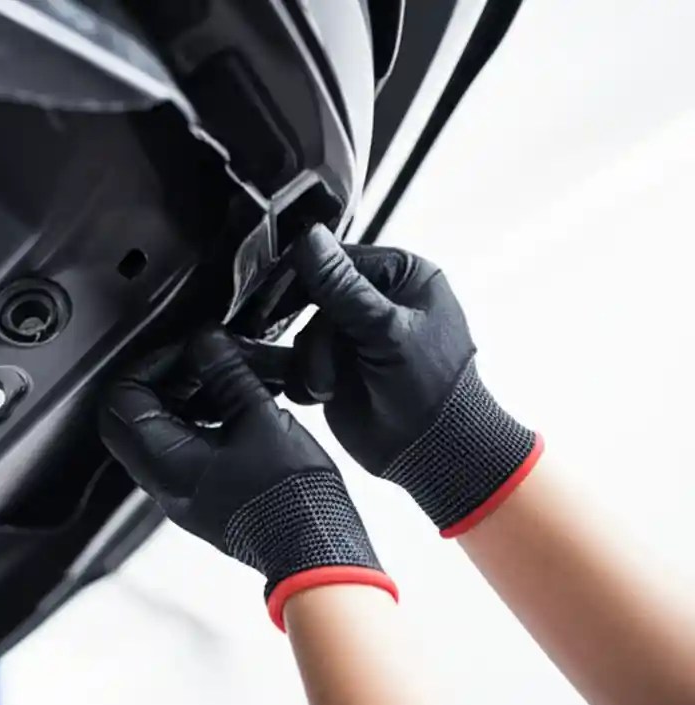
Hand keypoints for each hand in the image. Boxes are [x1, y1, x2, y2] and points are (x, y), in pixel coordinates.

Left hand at [100, 328, 394, 628]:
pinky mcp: (199, 496)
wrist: (314, 551)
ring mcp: (178, 491)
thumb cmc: (291, 497)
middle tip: (198, 362)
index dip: (153, 363)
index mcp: (165, 461)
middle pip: (129, 414)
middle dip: (162, 379)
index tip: (189, 349)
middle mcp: (161, 481)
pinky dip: (194, 420)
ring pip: (152, 431)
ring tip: (221, 381)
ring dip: (180, 398)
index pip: (124, 397)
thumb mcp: (261, 419)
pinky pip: (176, 449)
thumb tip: (206, 339)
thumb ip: (227, 373)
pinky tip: (231, 408)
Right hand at [288, 226, 540, 535]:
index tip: (282, 299)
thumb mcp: (384, 331)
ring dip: (312, 363)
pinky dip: (304, 378)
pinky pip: (300, 360)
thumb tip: (307, 236)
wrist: (434, 456)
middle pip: (315, 296)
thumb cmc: (429, 388)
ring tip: (329, 387)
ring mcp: (356, 335)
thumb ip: (341, 287)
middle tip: (323, 362)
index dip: (308, 278)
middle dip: (317, 335)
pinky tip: (318, 394)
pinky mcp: (337, 367)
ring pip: (305, 332)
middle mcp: (378, 300)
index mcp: (403, 276)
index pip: (339, 259)